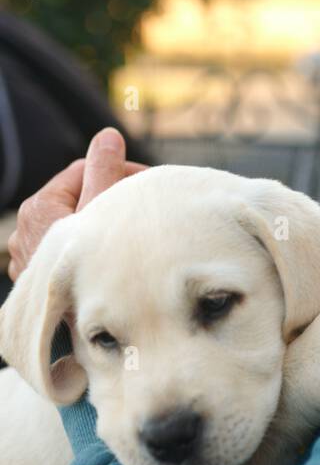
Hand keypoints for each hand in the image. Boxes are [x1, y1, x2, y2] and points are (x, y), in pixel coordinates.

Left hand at [7, 127, 147, 280]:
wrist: (83, 328)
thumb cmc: (96, 266)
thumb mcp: (105, 210)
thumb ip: (105, 169)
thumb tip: (107, 136)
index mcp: (40, 206)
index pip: (84, 170)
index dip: (119, 171)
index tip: (147, 184)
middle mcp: (27, 229)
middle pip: (80, 197)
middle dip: (113, 197)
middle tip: (144, 208)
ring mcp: (32, 255)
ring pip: (76, 224)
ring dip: (103, 223)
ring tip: (132, 232)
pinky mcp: (41, 276)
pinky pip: (69, 249)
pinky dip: (90, 246)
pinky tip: (113, 255)